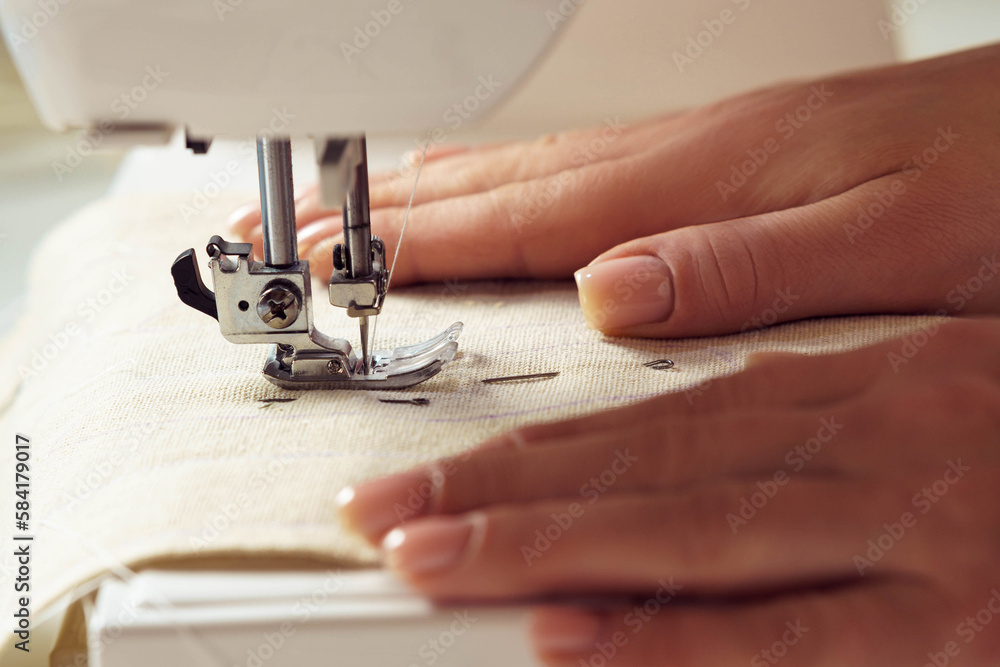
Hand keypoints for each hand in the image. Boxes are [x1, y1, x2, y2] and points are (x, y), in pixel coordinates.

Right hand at [230, 44, 999, 337]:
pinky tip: (497, 198)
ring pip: (535, 169)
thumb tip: (617, 290)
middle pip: (504, 181)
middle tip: (309, 228)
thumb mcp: (896, 247)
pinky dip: (513, 184)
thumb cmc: (999, 189)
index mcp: (709, 182)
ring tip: (365, 208)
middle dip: (393, 207)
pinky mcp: (720, 154)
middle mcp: (688, 156)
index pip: (527, 217)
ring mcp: (697, 150)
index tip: (338, 254)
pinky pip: (583, 168)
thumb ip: (751, 269)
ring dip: (438, 189)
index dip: (423, 239)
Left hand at [336, 318, 999, 665]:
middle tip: (387, 508)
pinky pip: (796, 646)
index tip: (433, 467)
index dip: (530, 448)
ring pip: (694, 545)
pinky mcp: (953, 642)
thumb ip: (786, 421)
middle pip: (644, 475)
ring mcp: (908, 546)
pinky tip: (579, 645)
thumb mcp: (911, 392)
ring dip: (553, 556)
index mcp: (847, 389)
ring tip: (433, 560)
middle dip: (504, 497)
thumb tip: (654, 454)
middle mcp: (860, 454)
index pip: (649, 423)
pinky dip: (682, 648)